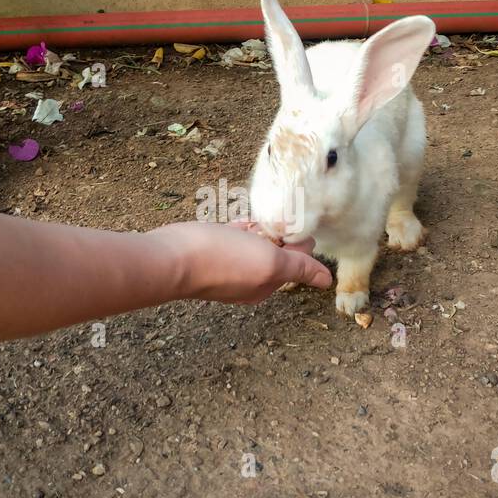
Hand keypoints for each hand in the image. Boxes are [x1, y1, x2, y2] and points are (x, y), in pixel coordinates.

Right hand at [147, 221, 331, 303]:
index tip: (297, 221)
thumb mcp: (270, 264)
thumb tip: (326, 281)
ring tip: (265, 212)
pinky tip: (243, 218)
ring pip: (253, 243)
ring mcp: (227, 263)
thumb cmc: (222, 260)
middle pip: (275, 252)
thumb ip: (299, 269)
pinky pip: (233, 237)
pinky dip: (241, 227)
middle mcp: (247, 278)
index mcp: (265, 285)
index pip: (295, 262)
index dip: (299, 241)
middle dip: (280, 234)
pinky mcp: (209, 249)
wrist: (171, 258)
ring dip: (261, 228)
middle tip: (280, 212)